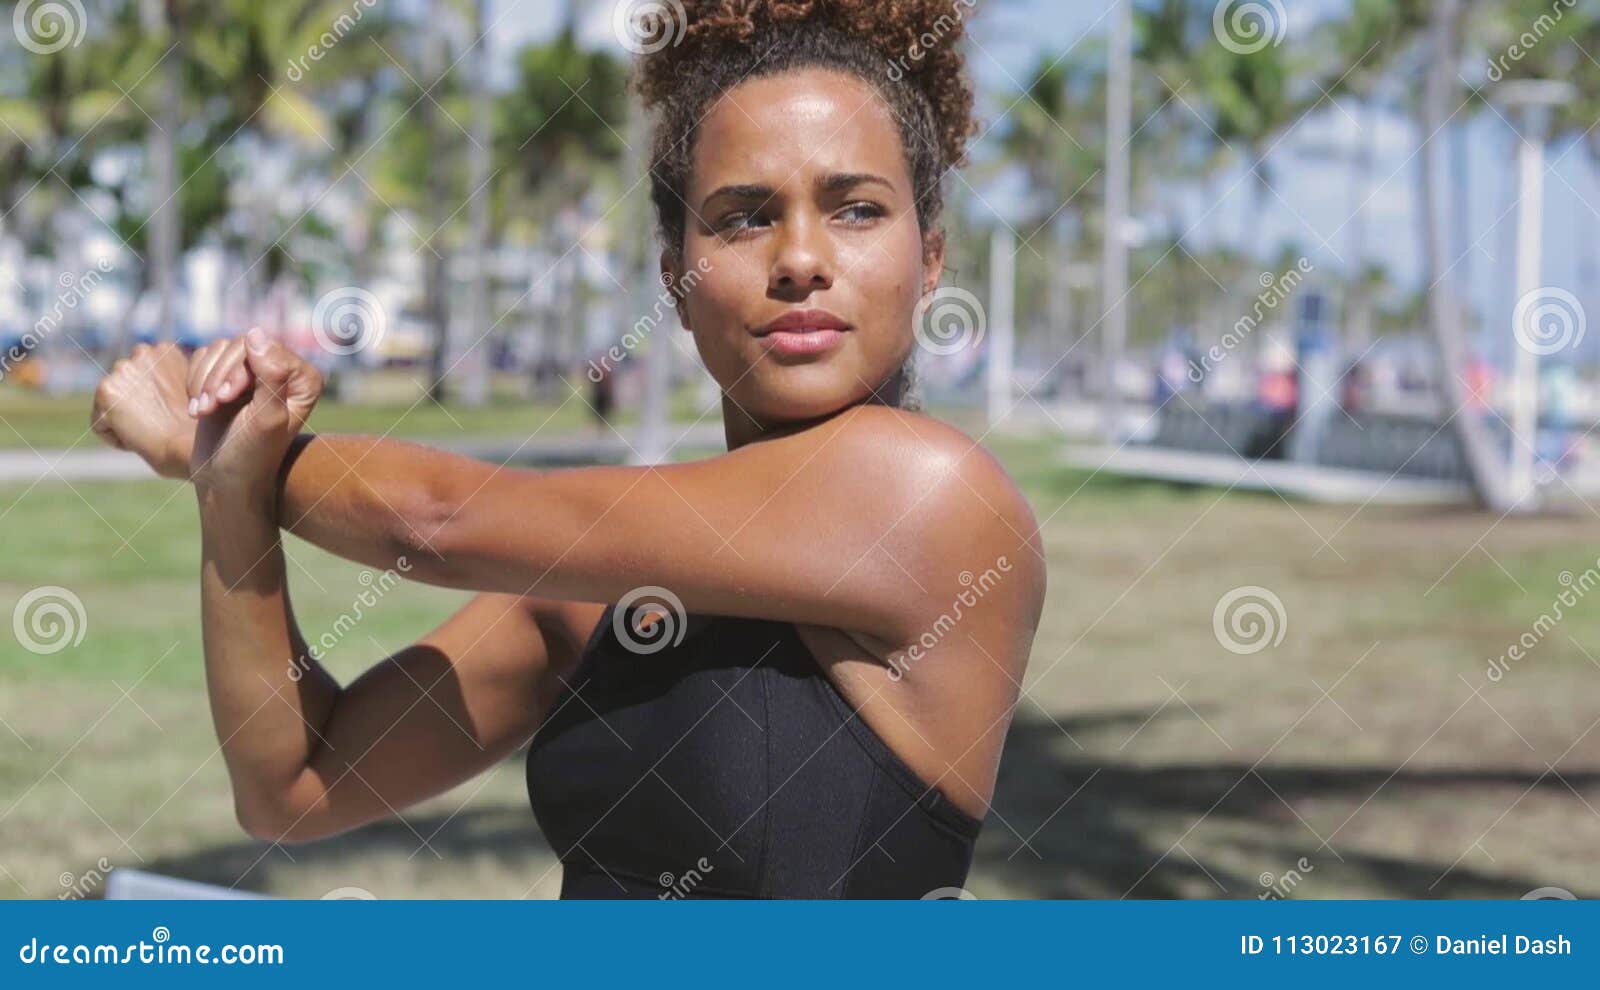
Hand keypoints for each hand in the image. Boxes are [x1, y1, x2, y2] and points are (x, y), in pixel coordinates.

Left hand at [90, 342, 195, 479]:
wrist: (188, 446)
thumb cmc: (196, 430)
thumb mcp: (189, 394)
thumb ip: (168, 381)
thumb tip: (151, 388)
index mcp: (165, 350)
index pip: (141, 375)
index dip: (153, 399)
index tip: (169, 413)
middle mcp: (143, 352)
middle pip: (124, 385)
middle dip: (134, 404)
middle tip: (156, 422)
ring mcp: (123, 369)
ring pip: (111, 403)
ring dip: (124, 418)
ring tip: (149, 430)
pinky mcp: (106, 390)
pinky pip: (100, 423)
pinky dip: (115, 436)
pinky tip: (137, 437)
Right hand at [187, 329, 322, 497]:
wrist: (223, 479)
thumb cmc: (250, 456)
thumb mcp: (265, 418)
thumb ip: (270, 376)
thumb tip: (256, 333)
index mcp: (304, 380)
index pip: (263, 348)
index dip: (239, 371)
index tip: (227, 399)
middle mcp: (284, 372)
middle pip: (239, 346)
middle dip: (218, 377)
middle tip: (209, 408)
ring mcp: (254, 373)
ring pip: (218, 350)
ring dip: (203, 382)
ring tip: (202, 412)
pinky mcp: (228, 378)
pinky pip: (204, 359)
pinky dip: (195, 382)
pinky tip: (198, 409)